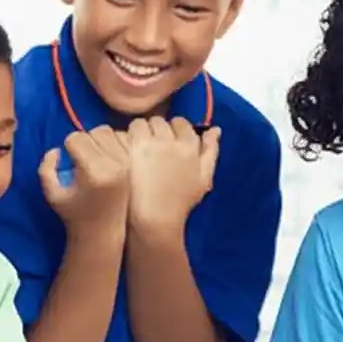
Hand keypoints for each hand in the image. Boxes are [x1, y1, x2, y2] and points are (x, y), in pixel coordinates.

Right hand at [39, 125, 129, 235]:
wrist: (103, 232)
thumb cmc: (74, 214)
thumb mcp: (51, 193)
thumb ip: (46, 168)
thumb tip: (57, 150)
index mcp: (93, 171)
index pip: (76, 138)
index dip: (67, 148)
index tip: (68, 163)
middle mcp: (113, 164)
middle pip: (93, 132)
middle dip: (83, 142)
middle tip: (80, 160)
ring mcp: (126, 164)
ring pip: (108, 132)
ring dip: (96, 140)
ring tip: (92, 159)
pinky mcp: (132, 165)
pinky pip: (120, 139)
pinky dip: (110, 144)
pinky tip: (104, 160)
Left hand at [125, 117, 219, 232]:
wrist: (155, 220)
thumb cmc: (181, 202)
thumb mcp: (204, 178)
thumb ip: (211, 151)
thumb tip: (216, 129)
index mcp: (190, 146)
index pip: (181, 124)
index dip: (173, 133)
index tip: (167, 146)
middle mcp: (171, 140)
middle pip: (161, 121)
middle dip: (156, 131)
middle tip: (151, 150)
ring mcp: (150, 143)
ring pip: (143, 123)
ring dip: (140, 132)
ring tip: (137, 151)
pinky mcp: (131, 149)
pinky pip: (128, 131)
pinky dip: (126, 138)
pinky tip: (126, 154)